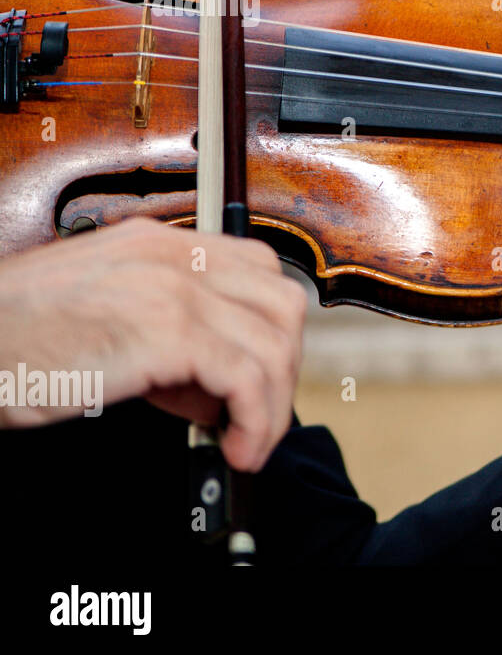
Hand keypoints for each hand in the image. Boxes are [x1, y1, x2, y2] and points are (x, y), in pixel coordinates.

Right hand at [0, 218, 304, 470]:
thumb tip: (212, 389)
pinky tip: (236, 446)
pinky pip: (247, 377)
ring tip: (249, 442)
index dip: (270, 328)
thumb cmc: (16, 339)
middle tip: (260, 413)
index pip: (258, 270)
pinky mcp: (166, 332)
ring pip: (274, 343)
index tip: (258, 376)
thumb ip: (163, 332)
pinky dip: (257, 420)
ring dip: (274, 404)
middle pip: (281, 303)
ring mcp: (172, 289)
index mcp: (159, 245)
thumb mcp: (102, 315)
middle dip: (284, 366)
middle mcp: (173, 257)